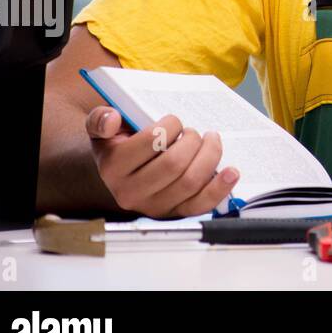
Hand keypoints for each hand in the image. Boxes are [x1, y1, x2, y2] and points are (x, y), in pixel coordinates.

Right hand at [86, 107, 238, 218]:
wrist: (120, 170)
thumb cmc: (118, 143)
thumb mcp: (102, 127)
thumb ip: (100, 119)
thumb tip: (111, 119)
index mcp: (113, 168)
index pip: (152, 141)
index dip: (171, 125)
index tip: (173, 121)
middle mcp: (130, 193)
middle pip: (174, 164)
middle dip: (192, 140)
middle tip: (194, 132)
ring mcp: (153, 206)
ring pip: (190, 182)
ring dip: (209, 155)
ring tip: (210, 141)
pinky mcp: (174, 213)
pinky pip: (200, 204)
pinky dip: (220, 187)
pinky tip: (231, 172)